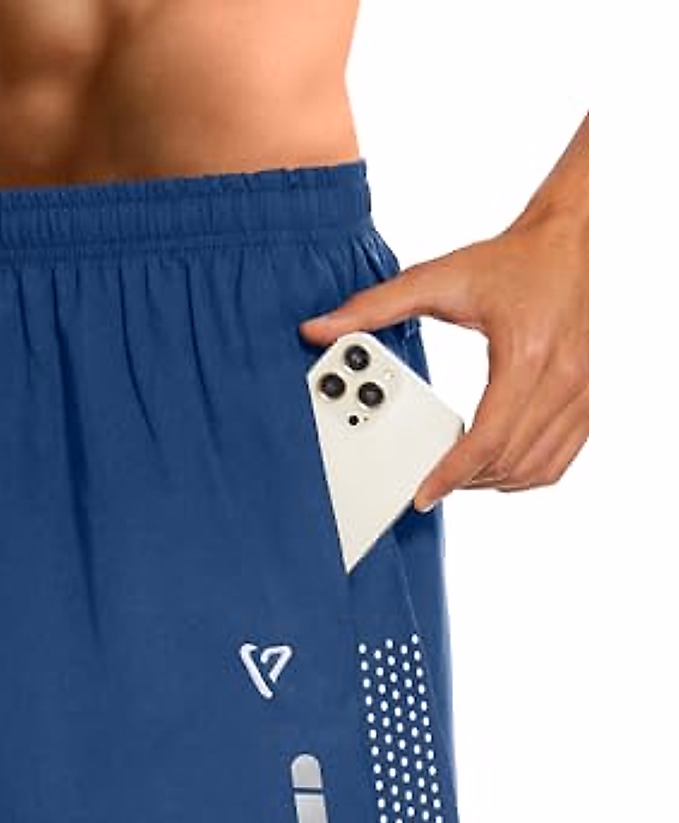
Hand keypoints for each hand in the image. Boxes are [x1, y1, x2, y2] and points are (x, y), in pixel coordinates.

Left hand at [299, 208, 587, 509]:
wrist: (579, 240)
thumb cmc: (513, 260)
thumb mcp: (439, 278)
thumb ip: (375, 306)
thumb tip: (320, 329)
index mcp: (526, 355)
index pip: (488, 438)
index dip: (451, 474)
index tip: (423, 493)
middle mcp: (564, 378)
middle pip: (508, 461)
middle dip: (464, 481)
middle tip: (429, 483)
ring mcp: (583, 392)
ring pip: (536, 469)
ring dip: (492, 482)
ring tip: (457, 476)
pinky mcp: (590, 399)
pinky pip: (559, 460)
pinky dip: (524, 474)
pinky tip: (495, 467)